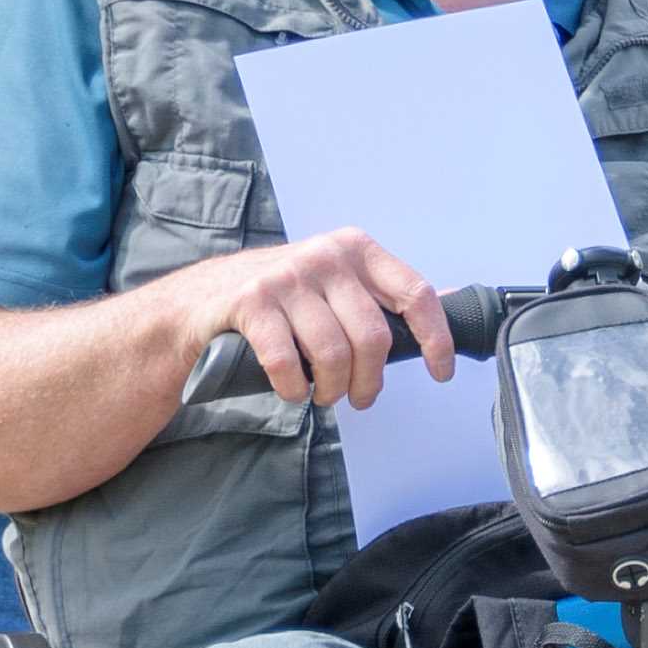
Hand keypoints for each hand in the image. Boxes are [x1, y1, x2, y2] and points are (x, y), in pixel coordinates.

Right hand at [190, 228, 448, 408]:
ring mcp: (286, 276)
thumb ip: (383, 296)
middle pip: (373, 336)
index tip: (440, 373)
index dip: (435, 339)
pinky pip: (286, 362)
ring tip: (323, 395)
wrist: (200, 301)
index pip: (415, 293)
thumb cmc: (281, 302)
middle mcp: (326, 255)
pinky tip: (292, 390)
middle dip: (370, 381)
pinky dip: (293, 389)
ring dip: (332, 390)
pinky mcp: (250, 301)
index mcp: (356, 249)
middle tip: (359, 398)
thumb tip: (447, 309)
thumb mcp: (336, 285)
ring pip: (333, 354)